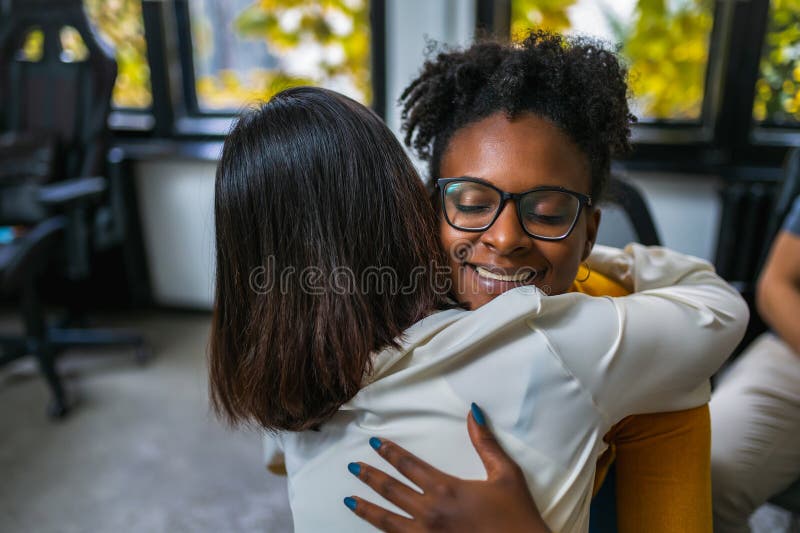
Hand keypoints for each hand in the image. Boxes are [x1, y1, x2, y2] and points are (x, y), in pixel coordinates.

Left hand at [343, 403, 549, 532]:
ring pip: (387, 521)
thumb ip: (485, 443)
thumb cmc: (516, 517)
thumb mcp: (506, 474)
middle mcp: (430, 513)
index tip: (375, 443)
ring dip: (367, 509)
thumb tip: (473, 412)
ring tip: (349, 501)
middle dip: (370, 477)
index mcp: (446, 489)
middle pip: (391, 491)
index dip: (390, 453)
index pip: (409, 465)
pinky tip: (375, 531)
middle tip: (353, 467)